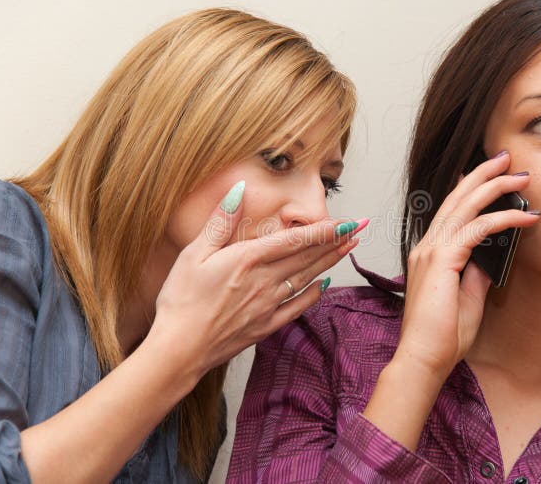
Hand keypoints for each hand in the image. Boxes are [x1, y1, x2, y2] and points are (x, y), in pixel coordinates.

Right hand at [148, 181, 361, 380]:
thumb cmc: (180, 300)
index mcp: (248, 259)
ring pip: (308, 278)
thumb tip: (238, 190)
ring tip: (350, 249)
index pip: (296, 240)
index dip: (325, 229)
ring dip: (331, 262)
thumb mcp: (193, 254)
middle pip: (308, 257)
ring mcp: (268, 305)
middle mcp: (265, 281)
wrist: (178, 350)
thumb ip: (220, 221)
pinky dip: (314, 294)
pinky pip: (298, 307)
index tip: (349, 221)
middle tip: (361, 228)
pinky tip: (324, 285)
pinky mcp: (266, 326)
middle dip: (337, 240)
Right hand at [395, 152, 539, 377]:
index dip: (472, 189)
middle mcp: (427, 245)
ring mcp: (431, 250)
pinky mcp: (442, 260)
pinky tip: (525, 216)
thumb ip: (477, 272)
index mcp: (430, 253)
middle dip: (484, 175)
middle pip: (456, 198)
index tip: (494, 176)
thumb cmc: (442, 336)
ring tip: (521, 176)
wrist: (424, 359)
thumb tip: (492, 255)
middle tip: (508, 159)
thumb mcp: (468, 296)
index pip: (452, 211)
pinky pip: (477, 229)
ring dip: (496, 187)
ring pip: (465, 205)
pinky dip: (503, 218)